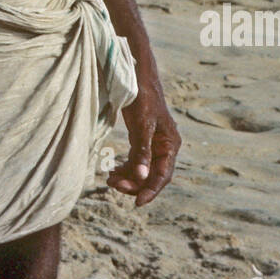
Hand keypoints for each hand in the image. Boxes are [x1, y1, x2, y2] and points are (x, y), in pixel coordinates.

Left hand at [107, 76, 180, 206]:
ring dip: (128, 177)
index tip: (137, 203)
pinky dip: (125, 167)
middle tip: (114, 185)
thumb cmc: (143, 97)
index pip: (163, 175)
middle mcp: (164, 146)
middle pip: (152, 175)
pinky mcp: (142, 139)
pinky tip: (112, 171)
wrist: (137, 75)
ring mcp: (153, 143)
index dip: (151, 190)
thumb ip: (142, 151)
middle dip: (135, 183)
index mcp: (170, 144)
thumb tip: (142, 176)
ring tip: (109, 179)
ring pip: (142, 169)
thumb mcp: (141, 124)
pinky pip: (136, 160)